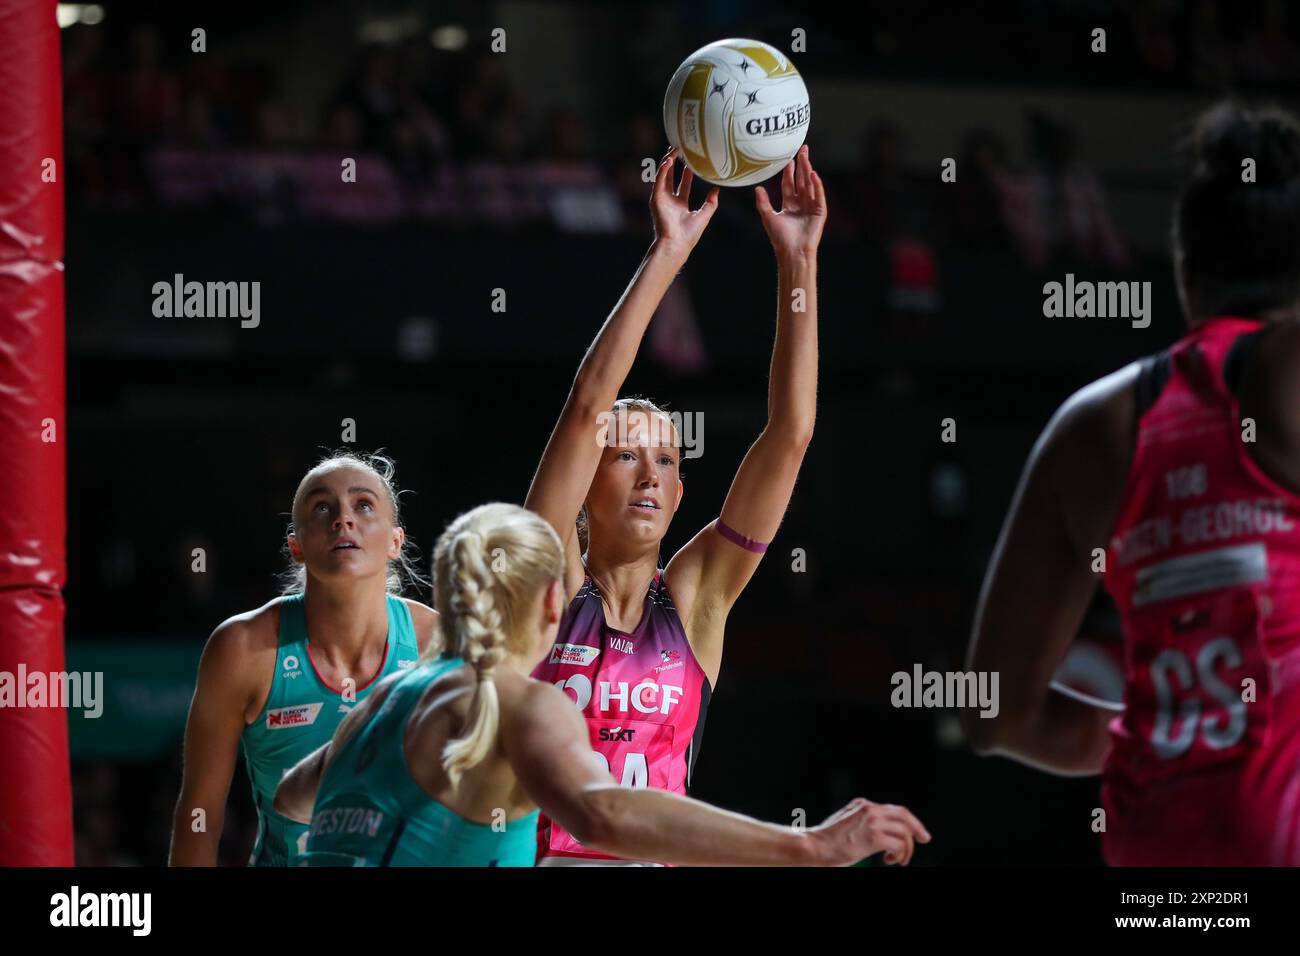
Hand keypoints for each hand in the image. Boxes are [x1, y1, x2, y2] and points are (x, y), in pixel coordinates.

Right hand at [651, 146, 719, 259]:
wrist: (677, 243)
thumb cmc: (689, 234)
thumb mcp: (704, 215)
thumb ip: (711, 202)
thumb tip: (717, 189)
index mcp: (680, 205)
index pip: (683, 185)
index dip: (686, 173)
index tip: (690, 161)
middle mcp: (669, 200)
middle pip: (671, 177)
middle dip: (674, 163)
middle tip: (678, 149)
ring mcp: (662, 199)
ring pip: (663, 176)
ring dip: (667, 162)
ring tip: (673, 149)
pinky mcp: (656, 199)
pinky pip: (659, 180)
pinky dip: (663, 170)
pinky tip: (668, 160)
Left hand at [755, 145, 826, 258]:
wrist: (792, 252)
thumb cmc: (780, 239)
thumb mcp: (768, 217)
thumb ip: (763, 203)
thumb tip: (757, 188)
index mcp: (789, 204)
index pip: (789, 183)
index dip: (789, 171)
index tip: (788, 159)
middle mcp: (801, 203)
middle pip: (801, 180)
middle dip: (802, 165)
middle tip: (802, 150)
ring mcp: (811, 206)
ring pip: (810, 184)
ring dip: (808, 171)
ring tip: (806, 157)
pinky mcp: (819, 212)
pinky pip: (819, 195)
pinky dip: (817, 185)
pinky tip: (813, 175)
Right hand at [809, 798, 930, 865]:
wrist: (814, 846)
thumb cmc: (827, 842)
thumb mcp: (847, 824)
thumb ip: (863, 822)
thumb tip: (882, 835)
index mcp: (862, 804)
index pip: (894, 809)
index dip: (909, 820)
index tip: (917, 833)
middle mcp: (869, 808)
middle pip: (904, 814)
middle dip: (917, 828)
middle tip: (925, 839)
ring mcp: (871, 821)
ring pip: (904, 831)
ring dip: (906, 848)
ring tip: (897, 860)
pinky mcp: (873, 837)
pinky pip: (898, 844)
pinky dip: (899, 854)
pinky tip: (889, 860)